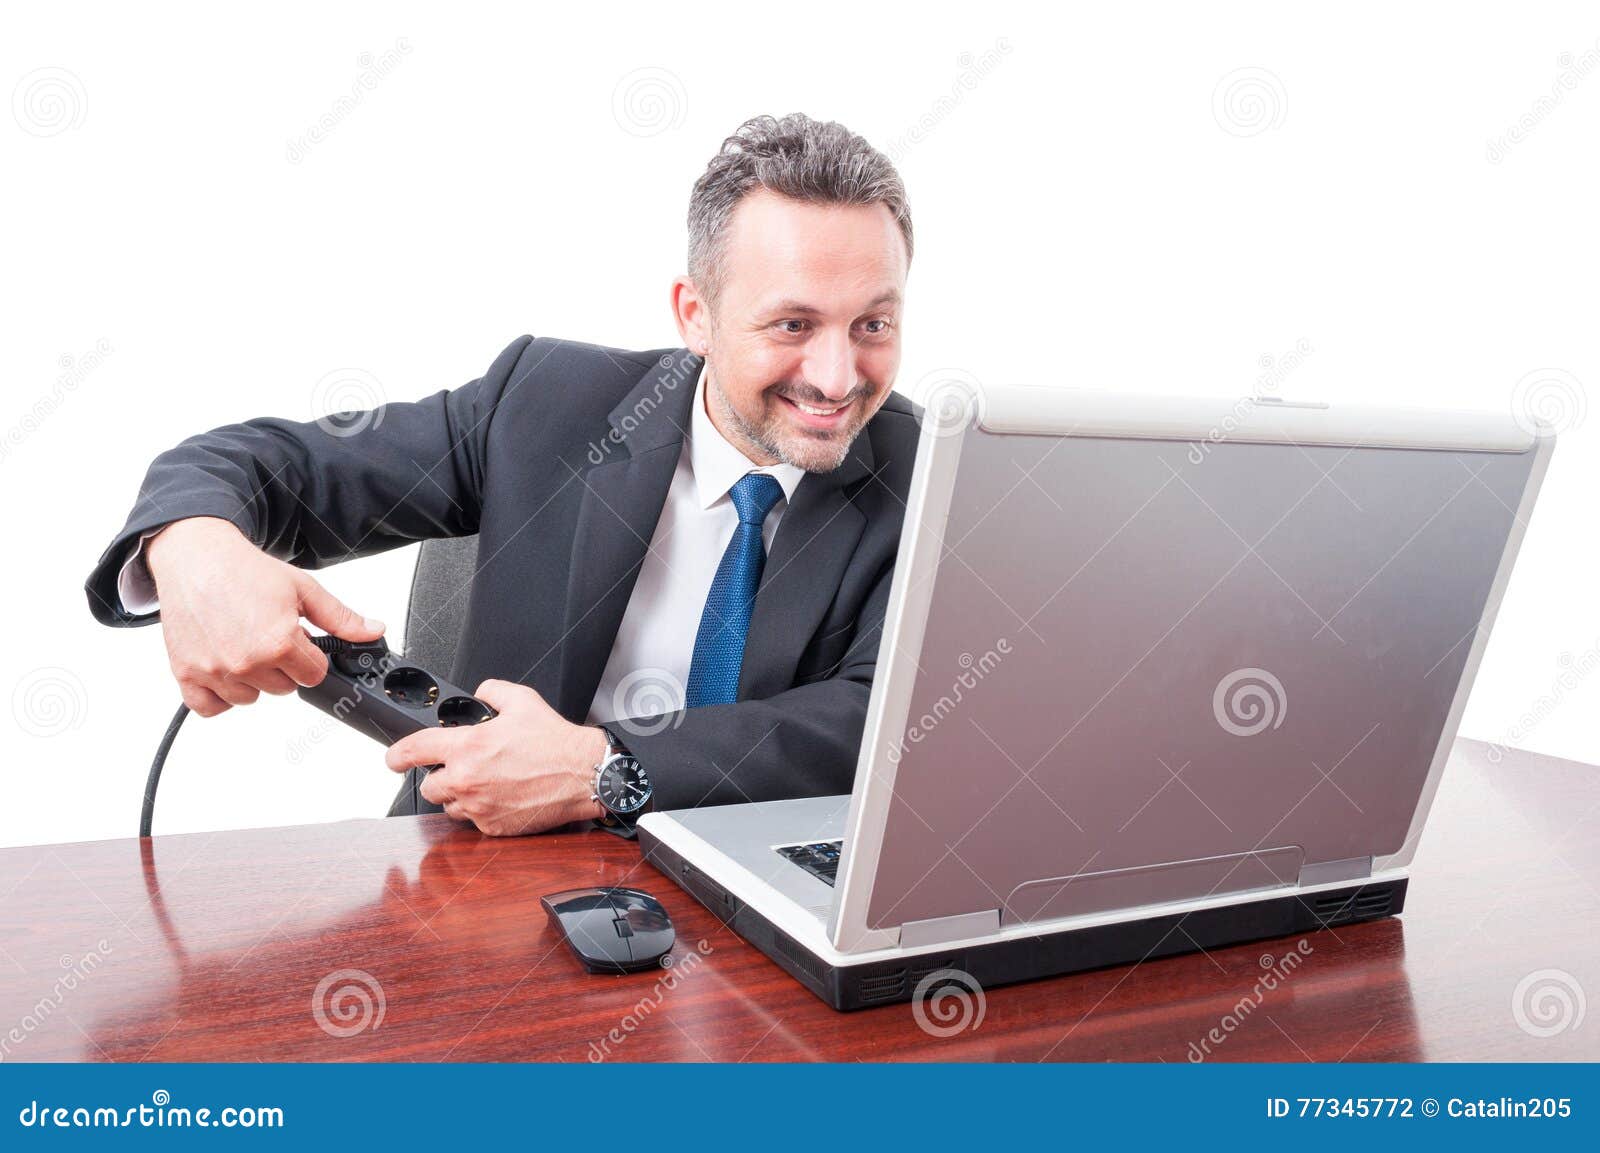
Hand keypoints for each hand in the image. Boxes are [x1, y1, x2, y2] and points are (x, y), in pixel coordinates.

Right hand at [144, 516, 384, 716]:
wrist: (197, 558)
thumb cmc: (245, 571)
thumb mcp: (303, 588)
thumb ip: (340, 617)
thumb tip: (373, 631)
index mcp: (278, 642)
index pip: (314, 675)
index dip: (310, 657)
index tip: (299, 641)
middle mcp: (246, 661)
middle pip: (284, 689)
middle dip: (282, 666)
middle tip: (268, 637)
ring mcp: (215, 671)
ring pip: (250, 698)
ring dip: (251, 679)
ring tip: (244, 645)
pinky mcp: (186, 674)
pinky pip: (210, 708)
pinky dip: (219, 696)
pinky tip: (225, 670)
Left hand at [384, 680, 609, 836]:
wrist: (583, 774)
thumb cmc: (555, 742)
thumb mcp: (522, 700)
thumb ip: (491, 691)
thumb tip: (479, 694)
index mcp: (468, 747)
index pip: (414, 750)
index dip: (397, 754)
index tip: (393, 758)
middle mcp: (468, 779)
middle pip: (428, 785)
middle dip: (441, 775)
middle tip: (463, 767)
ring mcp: (479, 806)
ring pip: (450, 806)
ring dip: (460, 795)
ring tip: (487, 782)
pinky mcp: (493, 826)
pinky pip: (474, 820)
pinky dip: (482, 810)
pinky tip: (502, 795)